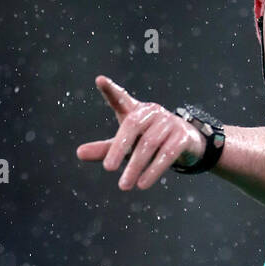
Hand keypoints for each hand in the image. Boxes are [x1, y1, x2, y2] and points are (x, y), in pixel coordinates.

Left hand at [76, 76, 207, 189]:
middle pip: (133, 126)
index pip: (121, 98)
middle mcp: (152, 112)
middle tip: (109, 169)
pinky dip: (154, 170)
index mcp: (135, 110)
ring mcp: (169, 122)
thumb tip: (78, 153)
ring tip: (125, 185)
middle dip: (120, 148)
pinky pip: (167, 154)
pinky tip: (143, 184)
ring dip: (136, 166)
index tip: (100, 80)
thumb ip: (105, 149)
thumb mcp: (126, 144)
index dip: (111, 90)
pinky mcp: (183, 136)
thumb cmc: (148, 139)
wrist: (186, 142)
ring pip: (149, 144)